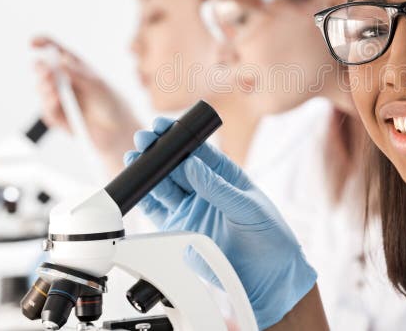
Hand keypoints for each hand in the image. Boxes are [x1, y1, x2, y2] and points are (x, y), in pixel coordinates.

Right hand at [32, 36, 139, 173]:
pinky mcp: (57, 117)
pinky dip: (50, 105)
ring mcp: (58, 99)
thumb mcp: (98, 85)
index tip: (33, 43)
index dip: (43, 44)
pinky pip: (47, 110)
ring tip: (54, 88)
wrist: (117, 130)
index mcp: (74, 67)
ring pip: (42, 89)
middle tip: (46, 71)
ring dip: (45, 87)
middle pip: (43, 69)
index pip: (55, 51)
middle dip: (40, 68)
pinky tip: (56, 102)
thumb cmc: (111, 102)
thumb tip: (62, 61)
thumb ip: (80, 74)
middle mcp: (63, 81)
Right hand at [125, 117, 317, 329]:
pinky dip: (145, 199)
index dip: (182, 138)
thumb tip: (192, 164)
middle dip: (159, 151)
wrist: (269, 278)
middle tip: (144, 140)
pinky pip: (158, 211)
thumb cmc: (270, 238)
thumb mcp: (248, 208)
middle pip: (177, 165)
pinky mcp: (180, 230)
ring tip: (134, 159)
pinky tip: (135, 187)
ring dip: (148, 173)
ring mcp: (192, 209)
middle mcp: (206, 189)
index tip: (165, 127)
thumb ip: (218, 189)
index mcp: (227, 176)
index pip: (200, 151)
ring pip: (164, 186)